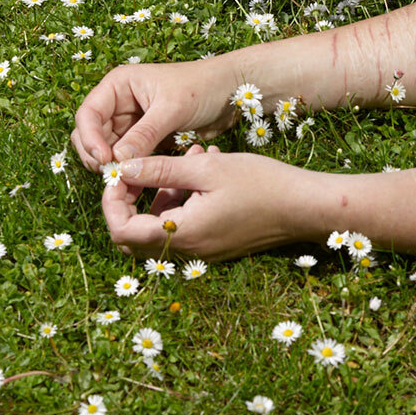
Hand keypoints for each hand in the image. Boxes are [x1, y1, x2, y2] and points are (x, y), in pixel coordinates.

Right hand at [71, 61, 236, 172]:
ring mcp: (131, 122)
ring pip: (107, 149)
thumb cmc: (203, 87)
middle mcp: (119, 103)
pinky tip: (136, 180)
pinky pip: (127, 156)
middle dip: (97, 154)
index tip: (103, 158)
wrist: (231, 92)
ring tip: (124, 180)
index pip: (89, 114)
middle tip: (112, 175)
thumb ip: (144, 134)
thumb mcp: (172, 109)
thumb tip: (117, 160)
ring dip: (112, 164)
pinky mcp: (145, 138)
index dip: (89, 138)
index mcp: (119, 85)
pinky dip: (127, 168)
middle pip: (91, 134)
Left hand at [101, 145, 318, 259]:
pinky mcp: (215, 246)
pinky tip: (200, 173)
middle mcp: (188, 251)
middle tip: (138, 172)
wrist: (304, 206)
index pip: (121, 231)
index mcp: (181, 233)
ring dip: (158, 199)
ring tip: (182, 162)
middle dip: (130, 203)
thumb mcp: (205, 167)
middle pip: (134, 239)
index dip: (111, 203)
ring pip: (158, 231)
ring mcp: (203, 252)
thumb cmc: (260, 183)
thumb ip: (159, 169)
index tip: (119, 175)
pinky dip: (179, 204)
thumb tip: (122, 168)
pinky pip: (182, 229)